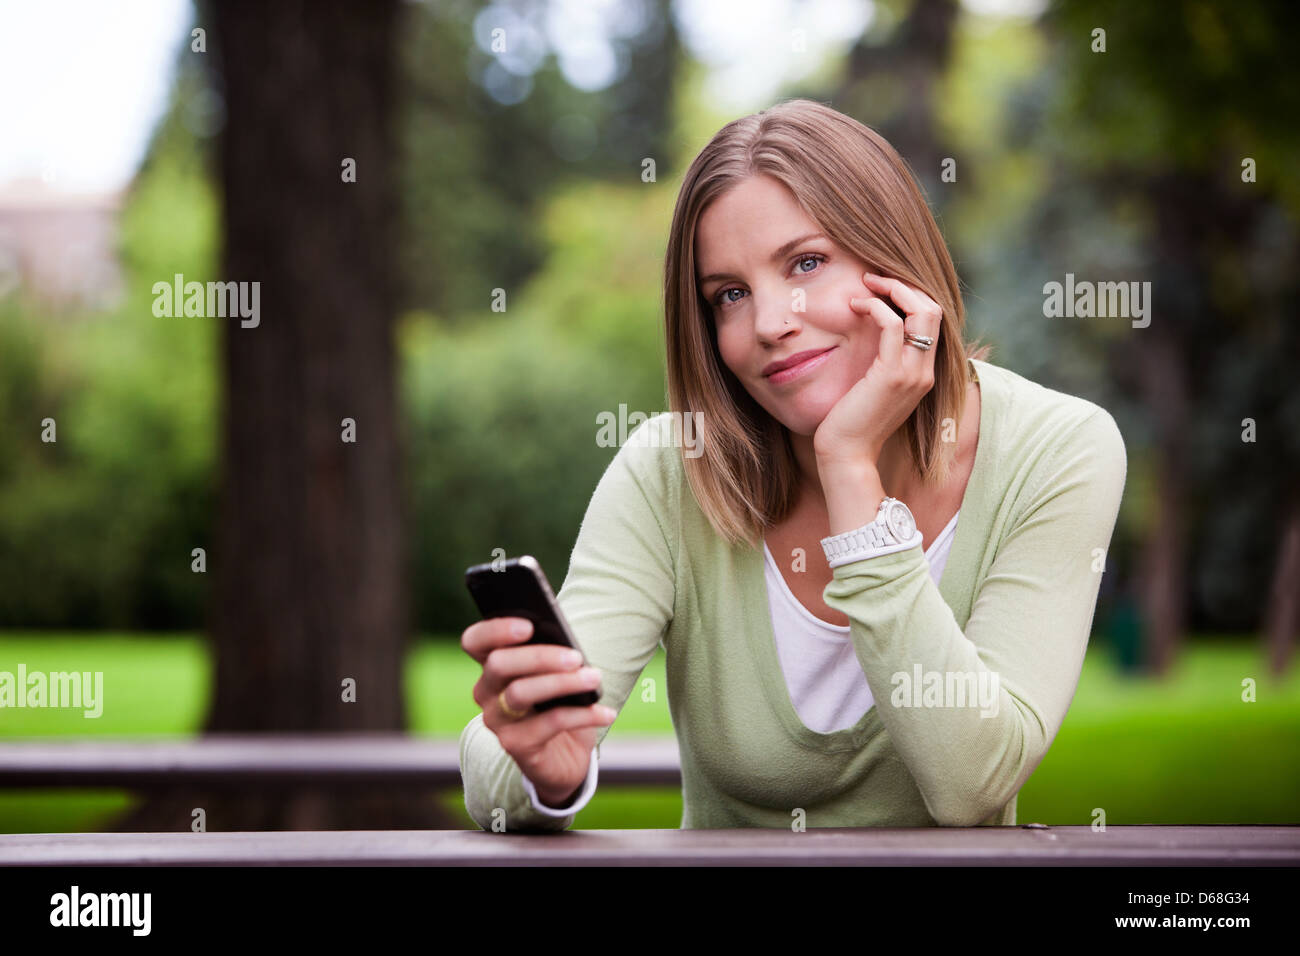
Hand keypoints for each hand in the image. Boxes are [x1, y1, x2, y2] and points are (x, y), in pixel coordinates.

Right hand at [461, 617, 615, 807]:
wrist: (563, 757)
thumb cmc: (558, 704)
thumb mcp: (555, 675)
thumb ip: (552, 656)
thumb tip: (568, 646)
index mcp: (492, 665)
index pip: (474, 641)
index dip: (495, 630)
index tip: (528, 626)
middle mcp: (486, 692)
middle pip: (498, 664)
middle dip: (539, 656)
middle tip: (575, 657)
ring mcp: (498, 720)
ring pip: (520, 693)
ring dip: (562, 683)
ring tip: (594, 678)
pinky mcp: (516, 745)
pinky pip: (550, 724)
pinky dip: (583, 715)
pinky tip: (606, 712)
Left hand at [812, 271, 942, 468]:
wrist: (848, 455)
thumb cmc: (852, 423)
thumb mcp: (873, 388)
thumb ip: (882, 363)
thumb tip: (872, 332)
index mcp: (923, 373)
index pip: (933, 320)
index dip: (911, 296)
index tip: (883, 286)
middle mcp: (925, 371)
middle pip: (934, 309)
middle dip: (905, 285)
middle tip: (873, 277)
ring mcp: (912, 373)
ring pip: (922, 311)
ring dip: (892, 289)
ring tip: (865, 284)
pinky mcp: (891, 375)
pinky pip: (893, 325)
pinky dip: (876, 307)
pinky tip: (855, 306)